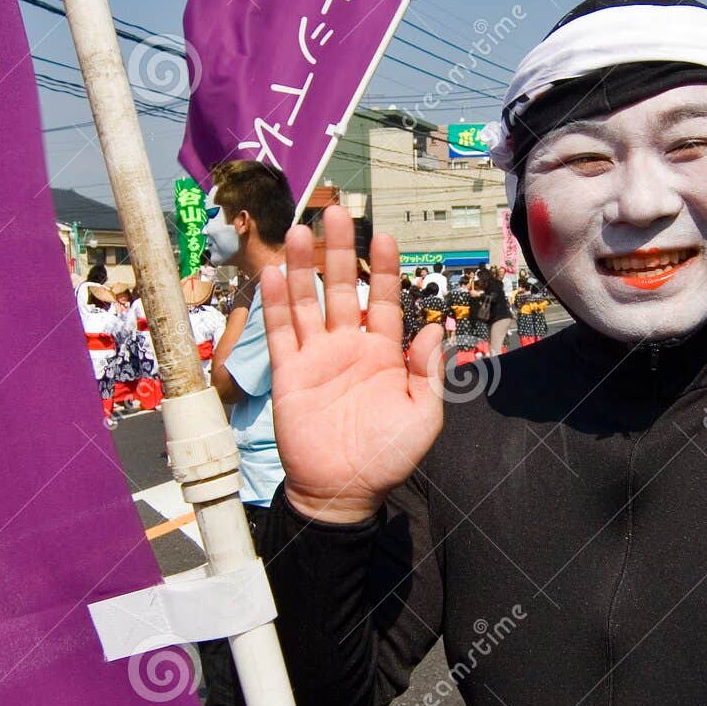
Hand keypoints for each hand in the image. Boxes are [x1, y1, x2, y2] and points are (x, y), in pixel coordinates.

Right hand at [262, 208, 444, 523]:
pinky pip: (281, 333)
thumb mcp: (423, 416)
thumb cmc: (387, 458)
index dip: (385, 268)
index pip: (386, 300)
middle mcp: (349, 347)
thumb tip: (434, 327)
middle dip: (339, 252)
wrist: (343, 492)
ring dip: (302, 268)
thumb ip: (429, 372)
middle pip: (343, 289)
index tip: (383, 234)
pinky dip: (275, 304)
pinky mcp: (289, 374)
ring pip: (308, 302)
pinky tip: (272, 274)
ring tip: (296, 232)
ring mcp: (317, 358)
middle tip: (334, 214)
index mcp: (385, 354)